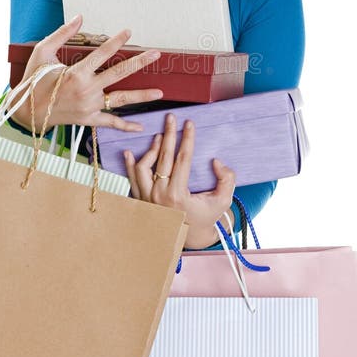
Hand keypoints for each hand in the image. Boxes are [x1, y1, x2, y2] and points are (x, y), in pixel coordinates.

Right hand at [12, 14, 163, 132]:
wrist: (26, 111)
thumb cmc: (34, 79)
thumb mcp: (43, 52)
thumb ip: (62, 34)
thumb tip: (79, 17)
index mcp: (77, 72)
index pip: (103, 53)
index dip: (117, 41)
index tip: (129, 32)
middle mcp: (87, 90)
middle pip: (120, 73)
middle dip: (140, 62)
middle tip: (157, 54)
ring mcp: (89, 106)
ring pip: (121, 99)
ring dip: (141, 95)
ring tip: (160, 91)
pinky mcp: (88, 120)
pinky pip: (110, 123)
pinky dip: (125, 126)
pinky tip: (141, 126)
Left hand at [123, 113, 236, 249]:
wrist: (190, 238)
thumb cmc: (207, 217)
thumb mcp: (223, 201)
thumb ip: (226, 180)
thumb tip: (216, 162)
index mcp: (178, 195)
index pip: (182, 160)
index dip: (187, 139)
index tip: (189, 123)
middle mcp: (159, 196)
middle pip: (163, 158)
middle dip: (169, 134)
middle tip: (170, 118)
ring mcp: (147, 199)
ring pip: (143, 167)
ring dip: (152, 149)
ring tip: (160, 136)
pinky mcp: (141, 201)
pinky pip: (132, 180)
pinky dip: (130, 165)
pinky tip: (130, 151)